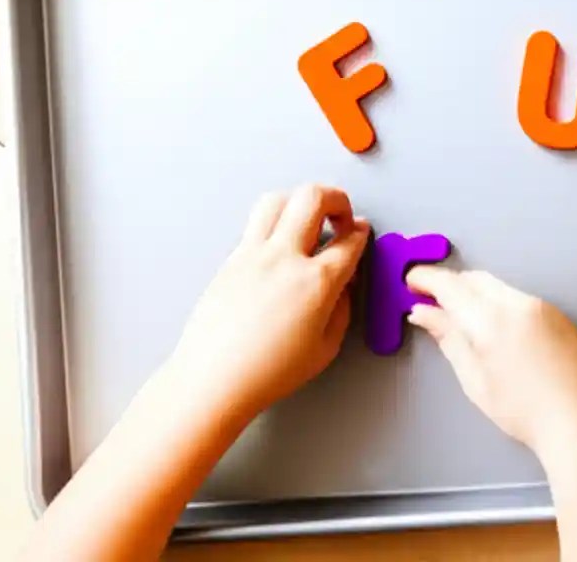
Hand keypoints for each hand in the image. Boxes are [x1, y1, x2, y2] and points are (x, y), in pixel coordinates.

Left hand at [172, 185, 369, 413]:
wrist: (214, 378)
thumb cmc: (266, 372)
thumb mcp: (325, 348)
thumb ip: (341, 309)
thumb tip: (343, 286)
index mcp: (316, 282)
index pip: (349, 240)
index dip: (362, 232)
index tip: (362, 231)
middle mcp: (284, 258)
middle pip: (313, 197)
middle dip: (336, 198)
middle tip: (340, 214)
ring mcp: (253, 254)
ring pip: (278, 198)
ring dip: (299, 200)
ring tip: (308, 218)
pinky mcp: (231, 259)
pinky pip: (256, 225)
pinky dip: (274, 224)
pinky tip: (280, 245)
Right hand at [405, 269, 576, 457]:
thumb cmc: (524, 411)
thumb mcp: (476, 380)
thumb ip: (449, 340)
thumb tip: (422, 312)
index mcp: (492, 319)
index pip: (451, 286)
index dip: (426, 279)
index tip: (409, 281)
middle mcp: (518, 303)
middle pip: (476, 279)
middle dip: (451, 284)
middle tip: (431, 300)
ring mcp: (543, 307)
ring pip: (499, 286)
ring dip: (475, 292)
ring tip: (461, 316)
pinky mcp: (559, 316)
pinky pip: (519, 297)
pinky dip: (498, 301)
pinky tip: (496, 328)